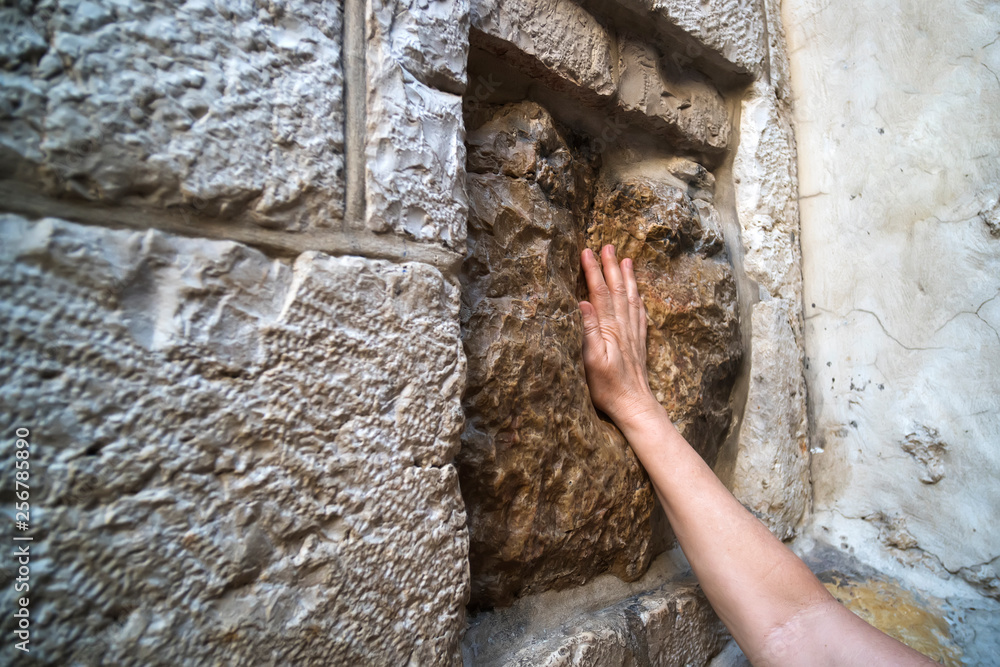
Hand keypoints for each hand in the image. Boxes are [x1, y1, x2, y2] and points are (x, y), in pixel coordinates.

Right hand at [579, 245, 659, 428]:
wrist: (634, 405)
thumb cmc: (608, 388)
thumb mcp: (591, 361)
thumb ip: (589, 331)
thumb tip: (582, 302)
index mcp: (609, 329)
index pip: (600, 293)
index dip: (593, 271)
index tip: (587, 252)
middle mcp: (623, 327)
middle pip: (617, 290)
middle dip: (611, 267)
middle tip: (607, 246)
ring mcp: (633, 334)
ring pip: (630, 298)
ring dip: (627, 278)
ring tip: (626, 260)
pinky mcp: (639, 343)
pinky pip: (640, 313)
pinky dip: (638, 298)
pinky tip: (637, 293)